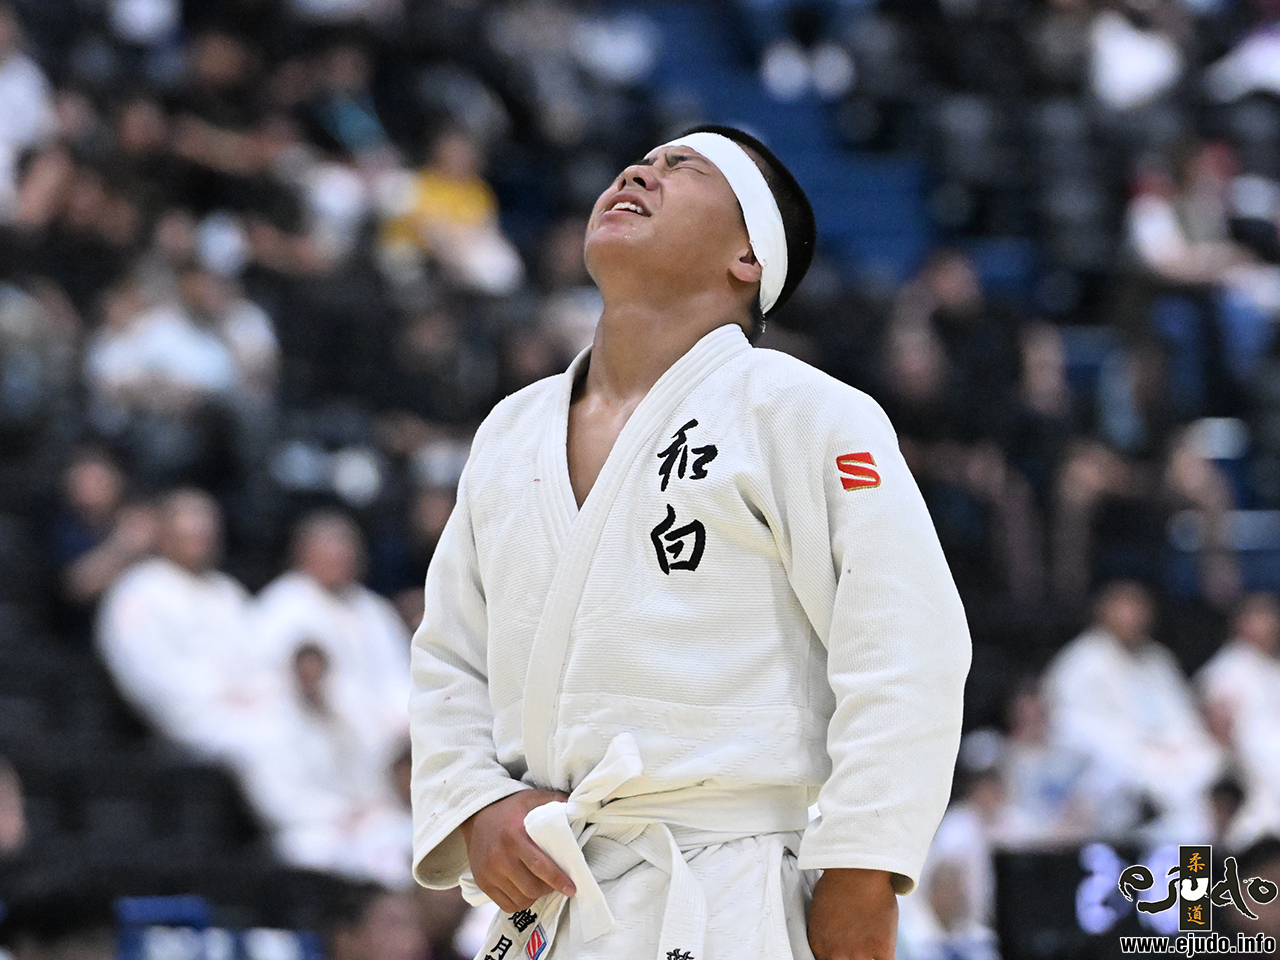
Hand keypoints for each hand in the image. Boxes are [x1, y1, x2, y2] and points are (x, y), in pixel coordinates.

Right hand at [460, 790, 575, 911]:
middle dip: (548, 888)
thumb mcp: (531, 798)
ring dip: (535, 896)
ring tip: (541, 885)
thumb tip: (578, 805)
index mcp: (514, 837)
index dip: (558, 880)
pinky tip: (526, 891)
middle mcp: (499, 857)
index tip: (572, 888)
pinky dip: (520, 902)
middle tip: (556, 882)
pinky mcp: (482, 882)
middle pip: (531, 887)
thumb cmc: (509, 808)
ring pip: (521, 899)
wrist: (476, 815)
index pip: (539, 865)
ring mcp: (489, 872)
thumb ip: (555, 800)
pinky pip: (506, 905)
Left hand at [808, 868, 897, 959]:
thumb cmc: (838, 881)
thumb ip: (826, 934)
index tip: (844, 952)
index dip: (836, 957)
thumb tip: (832, 940)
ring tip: (870, 944)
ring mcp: (859, 953)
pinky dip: (886, 957)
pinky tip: (884, 949)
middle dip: (851, 957)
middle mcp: (836, 953)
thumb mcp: (820, 912)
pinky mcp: (881, 948)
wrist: (858, 868)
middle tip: (858, 947)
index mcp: (819, 944)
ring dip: (868, 957)